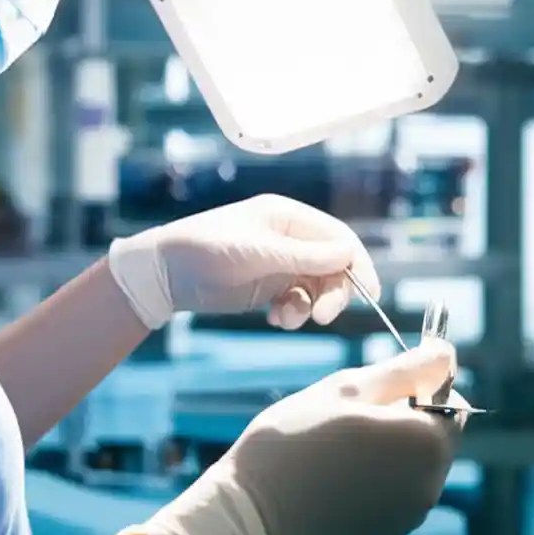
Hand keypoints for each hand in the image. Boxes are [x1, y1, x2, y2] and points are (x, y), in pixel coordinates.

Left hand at [108, 195, 378, 329]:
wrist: (164, 273)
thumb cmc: (208, 250)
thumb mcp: (260, 252)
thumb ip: (306, 256)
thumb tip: (350, 254)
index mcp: (288, 217)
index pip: (338, 237)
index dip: (358, 264)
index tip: (369, 293)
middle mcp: (288, 238)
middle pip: (334, 266)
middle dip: (333, 292)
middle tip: (321, 316)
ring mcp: (278, 263)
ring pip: (317, 287)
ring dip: (310, 306)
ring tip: (286, 317)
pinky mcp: (267, 286)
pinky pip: (297, 301)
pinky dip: (293, 312)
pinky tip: (275, 317)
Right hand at [129, 342, 464, 534]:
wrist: (253, 514)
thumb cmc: (294, 444)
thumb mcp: (346, 390)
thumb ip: (402, 370)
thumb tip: (445, 352)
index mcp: (426, 443)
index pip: (451, 400)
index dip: (419, 383)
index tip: (378, 382)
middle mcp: (430, 484)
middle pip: (433, 434)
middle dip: (402, 415)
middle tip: (347, 412)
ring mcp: (410, 513)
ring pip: (411, 461)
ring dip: (386, 444)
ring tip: (334, 443)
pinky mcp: (388, 528)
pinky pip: (393, 488)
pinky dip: (373, 473)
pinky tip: (332, 471)